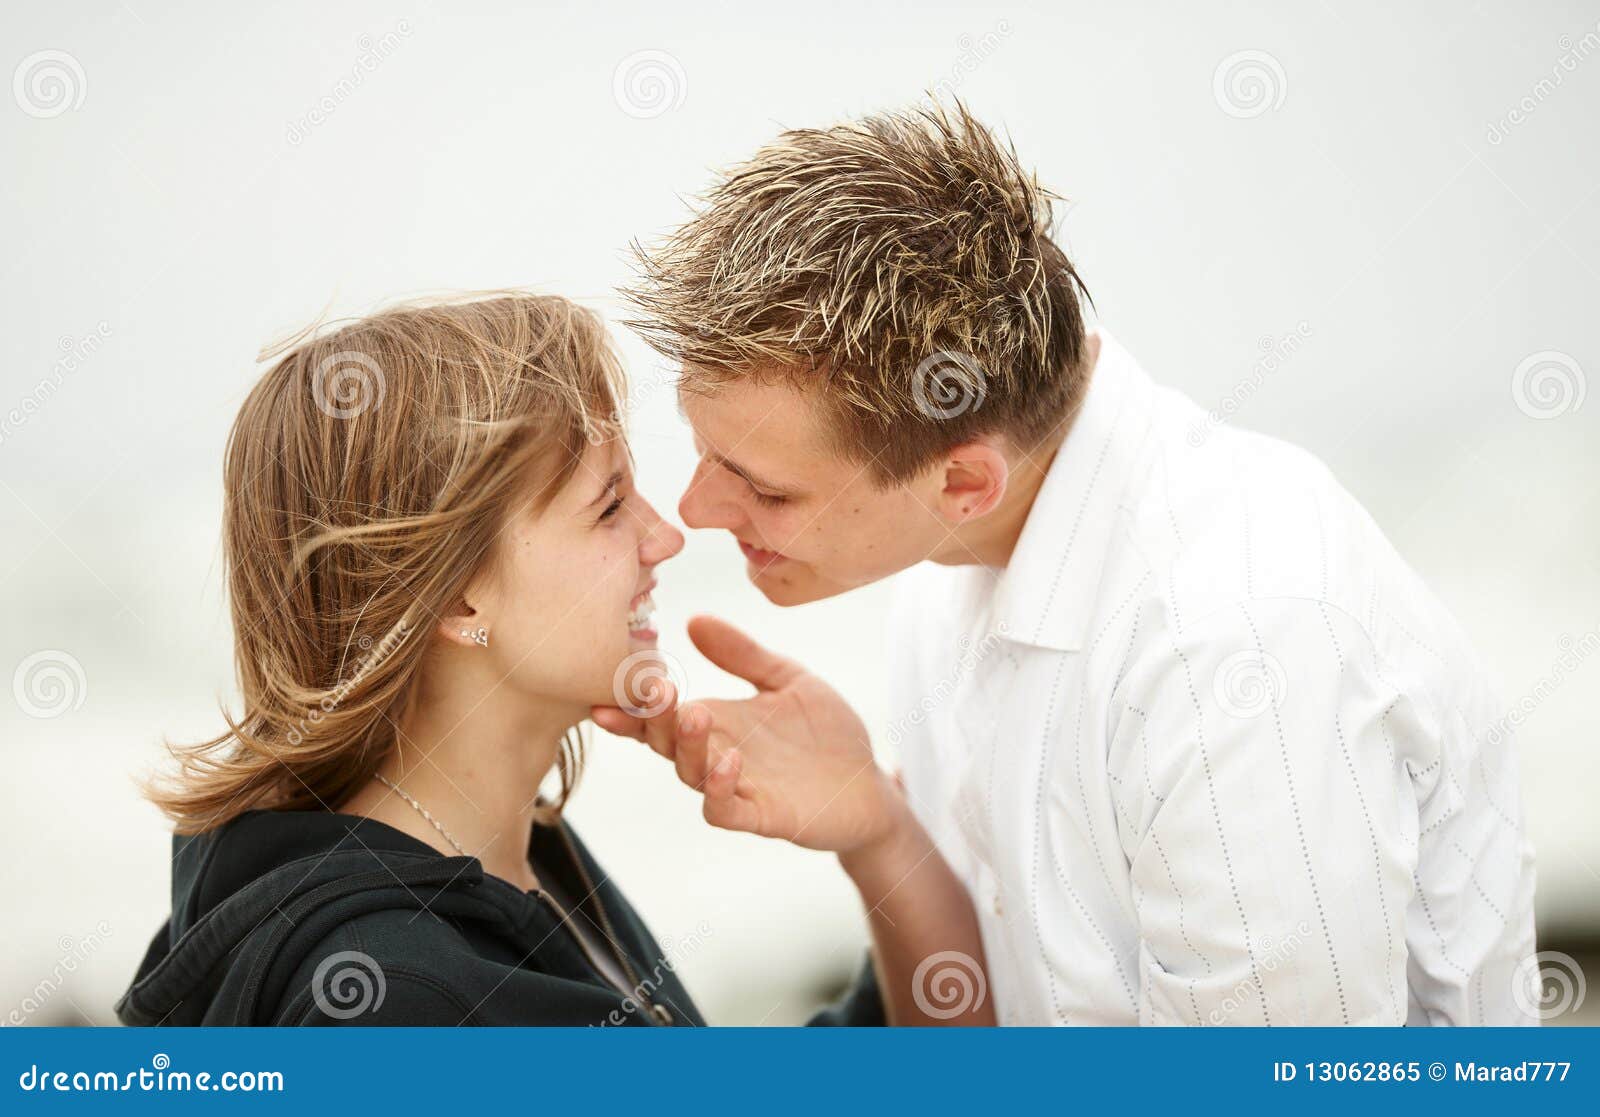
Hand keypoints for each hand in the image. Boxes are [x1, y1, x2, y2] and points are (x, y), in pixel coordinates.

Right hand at [591, 615, 909, 857]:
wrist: (869, 784)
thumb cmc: (824, 735)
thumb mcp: (786, 679)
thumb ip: (743, 654)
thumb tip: (694, 619)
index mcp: (718, 722)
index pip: (661, 715)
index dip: (630, 705)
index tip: (606, 688)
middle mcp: (717, 755)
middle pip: (665, 742)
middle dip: (653, 717)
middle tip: (658, 688)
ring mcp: (738, 788)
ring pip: (690, 774)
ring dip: (686, 746)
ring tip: (694, 713)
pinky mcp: (764, 816)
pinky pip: (726, 811)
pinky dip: (719, 790)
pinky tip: (731, 761)